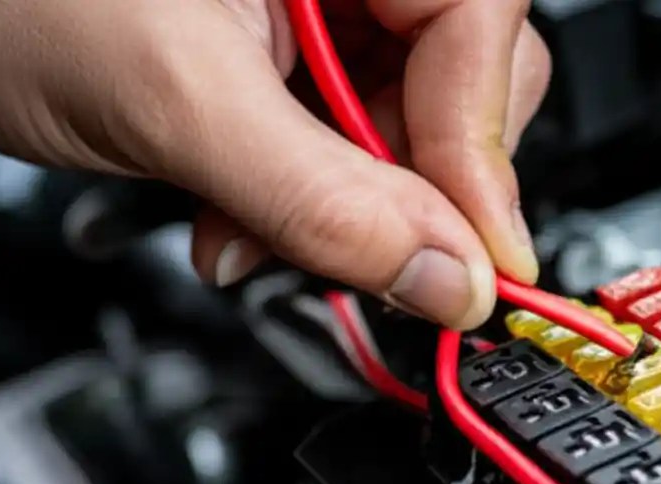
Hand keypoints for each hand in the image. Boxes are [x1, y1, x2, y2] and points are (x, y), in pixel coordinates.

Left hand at [0, 0, 549, 328]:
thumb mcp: (180, 104)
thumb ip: (326, 202)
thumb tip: (448, 279)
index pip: (478, 35)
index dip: (480, 159)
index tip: (472, 268)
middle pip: (458, 86)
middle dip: (401, 190)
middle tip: (360, 256)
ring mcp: (323, 7)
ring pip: (401, 129)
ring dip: (339, 212)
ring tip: (250, 237)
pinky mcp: (287, 55)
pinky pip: (342, 142)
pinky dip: (300, 202)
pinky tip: (239, 218)